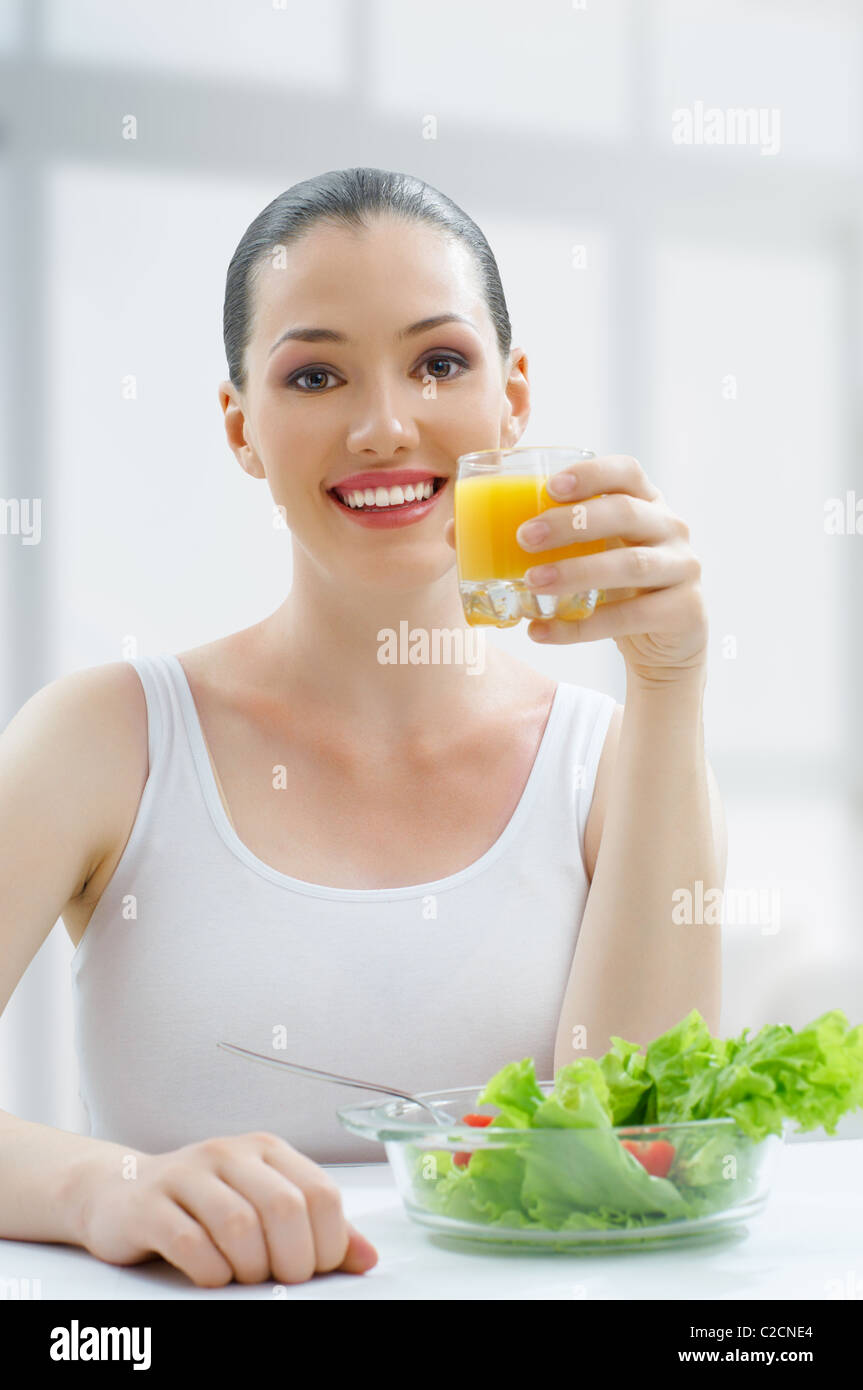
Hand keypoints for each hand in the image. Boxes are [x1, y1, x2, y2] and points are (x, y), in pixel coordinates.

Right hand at [72, 1131, 377, 1286]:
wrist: (120, 1193)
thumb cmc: (203, 1206)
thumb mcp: (263, 1207)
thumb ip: (316, 1230)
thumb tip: (368, 1258)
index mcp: (266, 1149)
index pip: (321, 1193)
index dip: (327, 1243)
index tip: (313, 1267)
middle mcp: (229, 1153)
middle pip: (284, 1209)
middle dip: (291, 1261)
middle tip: (279, 1280)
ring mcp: (186, 1174)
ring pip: (239, 1226)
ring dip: (250, 1268)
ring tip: (243, 1276)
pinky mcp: (150, 1204)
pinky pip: (191, 1243)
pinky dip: (211, 1271)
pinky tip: (212, 1275)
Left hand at [446, 455, 707, 685]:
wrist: (662, 649)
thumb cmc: (611, 591)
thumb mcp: (581, 557)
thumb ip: (537, 540)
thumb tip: (454, 533)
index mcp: (646, 504)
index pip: (626, 472)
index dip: (591, 473)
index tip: (548, 485)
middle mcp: (671, 529)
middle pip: (626, 514)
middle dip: (572, 523)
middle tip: (523, 538)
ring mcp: (683, 570)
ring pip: (631, 566)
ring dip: (576, 572)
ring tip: (530, 582)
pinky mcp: (685, 612)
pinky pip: (631, 618)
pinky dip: (581, 627)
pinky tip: (540, 631)